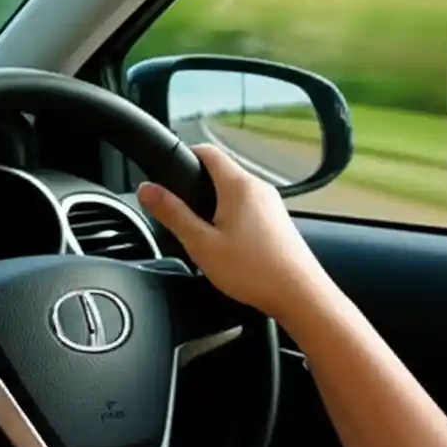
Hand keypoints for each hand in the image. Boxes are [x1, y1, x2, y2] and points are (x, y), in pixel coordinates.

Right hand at [137, 144, 331, 321]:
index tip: (168, 171)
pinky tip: (227, 246)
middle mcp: (258, 188)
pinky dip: (232, 218)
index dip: (184, 155)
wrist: (299, 295)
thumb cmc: (254, 270)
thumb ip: (172, 213)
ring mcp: (272, 205)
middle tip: (179, 213)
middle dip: (196, 187)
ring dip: (215, 206)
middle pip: (220, 172)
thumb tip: (147, 190)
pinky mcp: (277, 222)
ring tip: (202, 235)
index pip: (207, 151)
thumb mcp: (201, 243)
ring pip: (234, 193)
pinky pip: (248, 209)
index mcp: (238, 185)